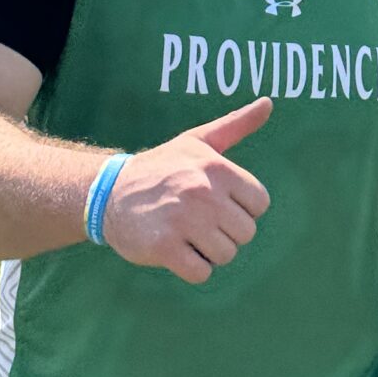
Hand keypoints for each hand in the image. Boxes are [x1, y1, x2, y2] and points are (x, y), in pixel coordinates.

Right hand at [102, 98, 272, 284]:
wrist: (108, 192)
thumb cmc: (161, 167)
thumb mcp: (197, 141)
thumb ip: (236, 125)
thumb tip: (269, 103)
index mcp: (216, 167)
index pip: (259, 203)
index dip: (241, 208)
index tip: (218, 203)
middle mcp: (202, 192)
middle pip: (245, 233)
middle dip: (225, 232)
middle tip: (198, 220)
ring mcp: (183, 220)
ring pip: (225, 255)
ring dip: (208, 252)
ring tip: (186, 234)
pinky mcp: (163, 247)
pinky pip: (201, 273)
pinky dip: (192, 268)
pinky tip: (176, 251)